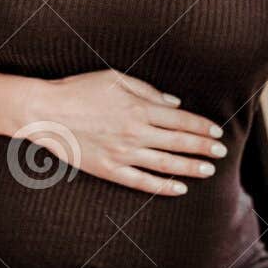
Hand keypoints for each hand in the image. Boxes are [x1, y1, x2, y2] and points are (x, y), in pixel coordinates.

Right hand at [22, 69, 226, 194]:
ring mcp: (123, 153)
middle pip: (179, 143)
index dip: (201, 127)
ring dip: (191, 168)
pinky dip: (163, 186)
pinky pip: (142, 182)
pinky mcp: (110, 169)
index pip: (180, 120)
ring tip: (208, 170)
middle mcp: (135, 132)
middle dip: (203, 148)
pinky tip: (180, 189)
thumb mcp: (115, 78)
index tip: (216, 133)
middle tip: (221, 153)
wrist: (45, 112)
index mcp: (138, 108)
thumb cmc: (78, 89)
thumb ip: (147, 91)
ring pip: (166, 164)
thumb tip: (174, 103)